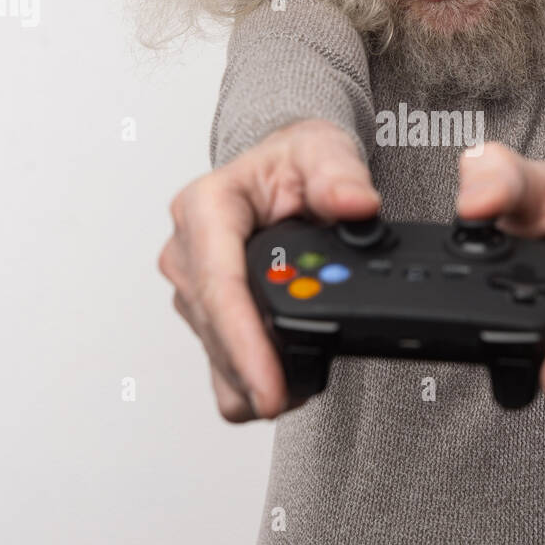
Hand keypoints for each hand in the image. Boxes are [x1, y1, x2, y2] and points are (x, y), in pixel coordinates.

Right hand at [158, 120, 379, 422]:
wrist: (284, 173)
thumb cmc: (293, 163)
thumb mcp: (323, 151)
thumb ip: (339, 175)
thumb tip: (356, 203)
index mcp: (206, 207)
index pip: (219, 286)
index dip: (244, 343)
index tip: (270, 387)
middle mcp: (187, 251)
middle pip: (216, 331)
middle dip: (255, 370)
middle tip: (301, 394)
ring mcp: (192, 290)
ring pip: (215, 357)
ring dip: (253, 378)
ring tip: (302, 380)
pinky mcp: (204, 318)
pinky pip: (219, 371)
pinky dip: (249, 383)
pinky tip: (284, 377)